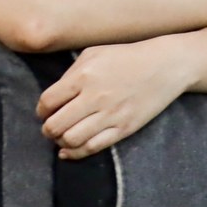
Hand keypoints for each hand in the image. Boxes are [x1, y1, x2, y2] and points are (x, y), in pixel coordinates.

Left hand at [36, 39, 189, 159]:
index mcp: (83, 76)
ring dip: (60, 142)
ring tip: (62, 137)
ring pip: (71, 140)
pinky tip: (69, 150)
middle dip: (48, 129)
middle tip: (50, 127)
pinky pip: (93, 147)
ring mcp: (110, 114)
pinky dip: (76, 153)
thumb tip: (53, 96)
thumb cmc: (126, 57)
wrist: (164, 66)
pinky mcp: (124, 128)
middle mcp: (94, 97)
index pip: (48, 101)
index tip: (44, 112)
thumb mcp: (94, 54)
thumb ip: (71, 73)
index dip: (41, 110)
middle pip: (55, 124)